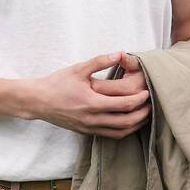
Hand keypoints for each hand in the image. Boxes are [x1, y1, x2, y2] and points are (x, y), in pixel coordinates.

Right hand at [28, 50, 150, 138]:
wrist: (38, 101)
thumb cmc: (58, 83)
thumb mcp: (78, 69)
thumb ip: (100, 61)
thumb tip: (119, 53)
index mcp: (92, 103)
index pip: (124, 104)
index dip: (140, 99)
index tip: (148, 91)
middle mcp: (92, 119)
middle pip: (126, 121)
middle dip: (142, 113)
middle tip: (151, 103)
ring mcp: (90, 128)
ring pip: (120, 132)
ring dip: (136, 124)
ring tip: (145, 114)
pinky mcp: (87, 132)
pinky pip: (111, 135)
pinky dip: (124, 130)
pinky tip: (130, 123)